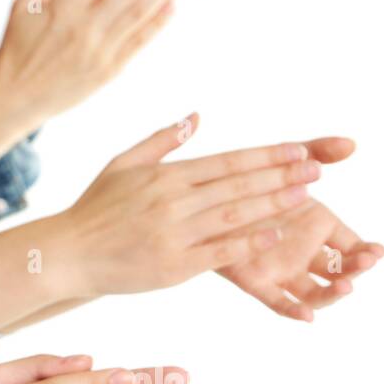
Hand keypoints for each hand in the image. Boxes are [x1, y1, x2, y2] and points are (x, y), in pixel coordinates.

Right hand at [0, 0, 186, 126]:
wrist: (18, 97)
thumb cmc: (19, 47)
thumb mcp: (22, 6)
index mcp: (65, 8)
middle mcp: (86, 28)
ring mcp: (100, 51)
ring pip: (137, 14)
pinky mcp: (109, 70)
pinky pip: (137, 43)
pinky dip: (155, 25)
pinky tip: (171, 7)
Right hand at [49, 115, 322, 297]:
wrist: (65, 253)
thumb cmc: (94, 209)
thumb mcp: (123, 164)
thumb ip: (163, 141)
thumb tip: (196, 117)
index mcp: (166, 175)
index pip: (228, 161)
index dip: (267, 156)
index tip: (299, 150)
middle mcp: (173, 200)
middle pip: (238, 184)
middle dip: (282, 176)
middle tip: (318, 170)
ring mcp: (174, 233)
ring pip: (234, 214)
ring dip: (273, 203)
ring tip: (306, 196)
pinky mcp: (172, 266)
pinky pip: (218, 251)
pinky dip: (248, 242)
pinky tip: (274, 234)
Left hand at [219, 138, 383, 320]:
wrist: (205, 197)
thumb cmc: (249, 178)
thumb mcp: (286, 161)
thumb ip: (319, 152)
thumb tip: (351, 144)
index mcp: (319, 227)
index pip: (352, 246)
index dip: (367, 252)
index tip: (379, 251)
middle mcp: (305, 252)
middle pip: (339, 271)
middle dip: (356, 269)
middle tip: (365, 263)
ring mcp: (283, 269)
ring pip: (315, 292)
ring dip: (333, 294)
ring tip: (346, 286)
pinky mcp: (258, 282)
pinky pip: (279, 303)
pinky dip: (294, 311)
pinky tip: (308, 316)